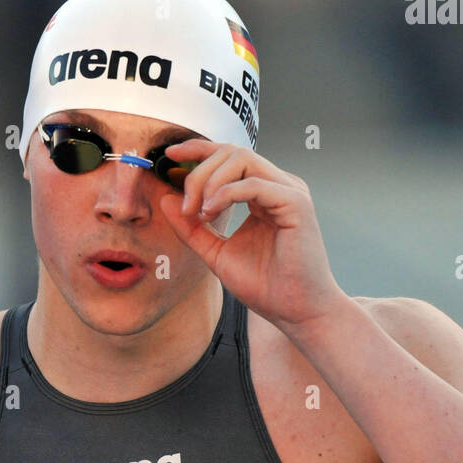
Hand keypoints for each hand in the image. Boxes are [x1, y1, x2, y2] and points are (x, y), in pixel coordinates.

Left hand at [158, 139, 345, 336]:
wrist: (294, 312)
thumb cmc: (264, 286)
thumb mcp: (216, 253)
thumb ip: (192, 228)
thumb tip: (166, 199)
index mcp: (262, 192)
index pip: (229, 156)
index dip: (199, 149)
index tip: (170, 155)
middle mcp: (277, 186)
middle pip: (231, 152)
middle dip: (199, 171)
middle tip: (185, 206)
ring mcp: (289, 191)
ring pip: (242, 159)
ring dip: (210, 181)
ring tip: (199, 211)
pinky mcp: (296, 203)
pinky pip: (254, 183)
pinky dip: (226, 193)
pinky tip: (211, 212)